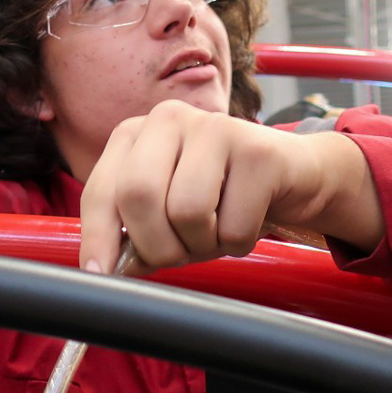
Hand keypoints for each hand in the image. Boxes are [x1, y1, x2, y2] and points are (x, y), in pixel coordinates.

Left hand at [76, 102, 377, 275]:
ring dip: (203, 246)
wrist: (294, 175)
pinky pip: (233, 226)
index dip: (97, 237)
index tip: (99, 273)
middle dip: (156, 246)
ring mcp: (214, 127)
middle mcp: (168, 118)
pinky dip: (238, 244)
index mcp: (135, 133)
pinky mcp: (258, 149)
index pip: (102, 190)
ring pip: (187, 212)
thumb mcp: (167, 212)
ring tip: (217, 233)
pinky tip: (249, 220)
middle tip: (178, 257)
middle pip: (138, 196)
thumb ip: (133, 234)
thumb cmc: (221, 197)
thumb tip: (108, 268)